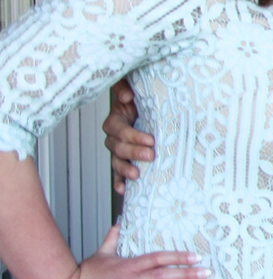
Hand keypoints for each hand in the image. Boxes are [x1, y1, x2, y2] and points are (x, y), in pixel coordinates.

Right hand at [41, 225, 205, 278]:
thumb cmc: (82, 274)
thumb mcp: (100, 254)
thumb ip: (112, 240)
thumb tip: (119, 224)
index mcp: (127, 266)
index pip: (158, 258)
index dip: (178, 257)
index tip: (196, 257)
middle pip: (162, 275)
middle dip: (186, 274)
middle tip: (206, 273)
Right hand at [102, 79, 152, 193]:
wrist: (149, 109)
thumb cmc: (144, 99)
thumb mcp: (137, 89)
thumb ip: (126, 88)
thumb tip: (126, 95)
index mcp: (116, 119)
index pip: (118, 129)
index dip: (132, 136)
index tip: (150, 140)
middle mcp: (114, 136)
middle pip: (117, 147)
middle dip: (133, 152)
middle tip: (151, 155)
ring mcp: (118, 150)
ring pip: (116, 161)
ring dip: (124, 169)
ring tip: (136, 175)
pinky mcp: (125, 160)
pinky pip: (118, 174)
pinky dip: (119, 182)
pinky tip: (123, 190)